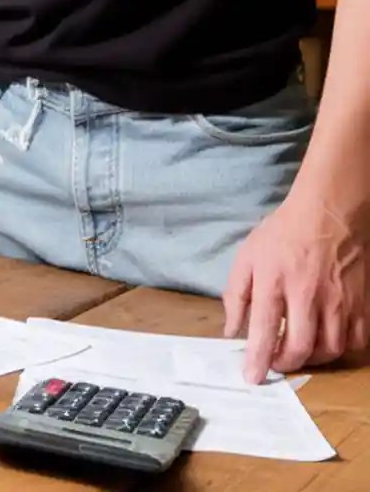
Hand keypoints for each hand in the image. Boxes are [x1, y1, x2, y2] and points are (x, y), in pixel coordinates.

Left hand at [223, 197, 368, 383]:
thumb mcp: (247, 257)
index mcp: (275, 281)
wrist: (329, 211)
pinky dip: (341, 349)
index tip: (252, 378)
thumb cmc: (282, 234)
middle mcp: (309, 293)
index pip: (265, 329)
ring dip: (313, 360)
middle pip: (302, 346)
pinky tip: (327, 342)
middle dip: (286, 363)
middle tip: (276, 363)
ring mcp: (339, 299)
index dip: (258, 358)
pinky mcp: (361, 301)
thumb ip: (236, 295)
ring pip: (331, 348)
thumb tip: (232, 331)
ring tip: (299, 353)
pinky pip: (357, 339)